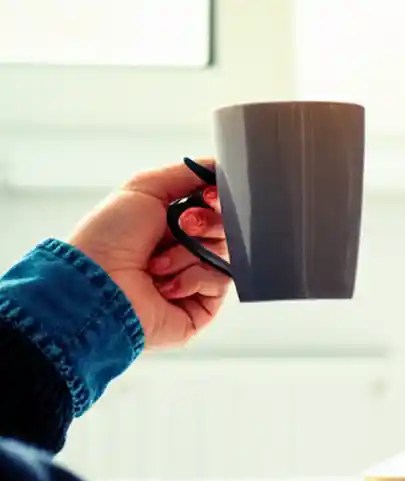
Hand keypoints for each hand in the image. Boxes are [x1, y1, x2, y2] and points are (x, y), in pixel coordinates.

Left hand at [67, 159, 228, 348]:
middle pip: (224, 230)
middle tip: (184, 227)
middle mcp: (182, 252)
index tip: (208, 196)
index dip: (216, 200)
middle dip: (206, 224)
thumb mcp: (144, 188)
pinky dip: (194, 279)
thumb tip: (219, 167)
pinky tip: (166, 286)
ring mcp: (192, 281)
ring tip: (158, 265)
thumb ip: (184, 173)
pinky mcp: (200, 308)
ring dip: (190, 255)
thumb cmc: (109, 237)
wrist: (98, 284)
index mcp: (170, 224)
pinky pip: (219, 283)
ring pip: (223, 256)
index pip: (214, 207)